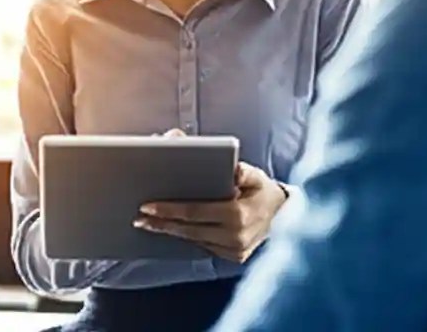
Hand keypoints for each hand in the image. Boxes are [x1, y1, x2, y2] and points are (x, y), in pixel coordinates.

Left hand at [134, 161, 287, 263]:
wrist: (286, 217)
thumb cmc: (264, 191)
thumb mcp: (256, 176)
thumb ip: (243, 171)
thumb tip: (232, 169)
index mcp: (238, 215)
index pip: (194, 212)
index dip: (169, 209)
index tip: (147, 206)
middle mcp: (235, 237)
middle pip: (188, 229)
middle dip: (162, 222)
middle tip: (139, 216)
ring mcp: (234, 251)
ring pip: (193, 240)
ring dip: (170, 231)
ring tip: (148, 223)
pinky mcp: (233, 258)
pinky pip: (203, 246)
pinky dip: (186, 238)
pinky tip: (172, 229)